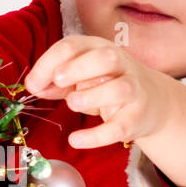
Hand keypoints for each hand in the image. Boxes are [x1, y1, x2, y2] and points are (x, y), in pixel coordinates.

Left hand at [25, 35, 173, 148]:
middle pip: (105, 58)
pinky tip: (76, 139)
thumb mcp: (81, 78)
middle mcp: (119, 65)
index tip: (33, 83)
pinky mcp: (137, 117)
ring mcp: (132, 90)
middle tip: (58, 81)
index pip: (73, 46)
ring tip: (72, 103)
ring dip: (93, 96)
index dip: (49, 63)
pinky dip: (96, 136)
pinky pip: (119, 127)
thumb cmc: (107, 85)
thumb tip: (33, 86)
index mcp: (98, 49)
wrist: (152, 101)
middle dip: (78, 68)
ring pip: (119, 89)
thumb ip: (56, 82)